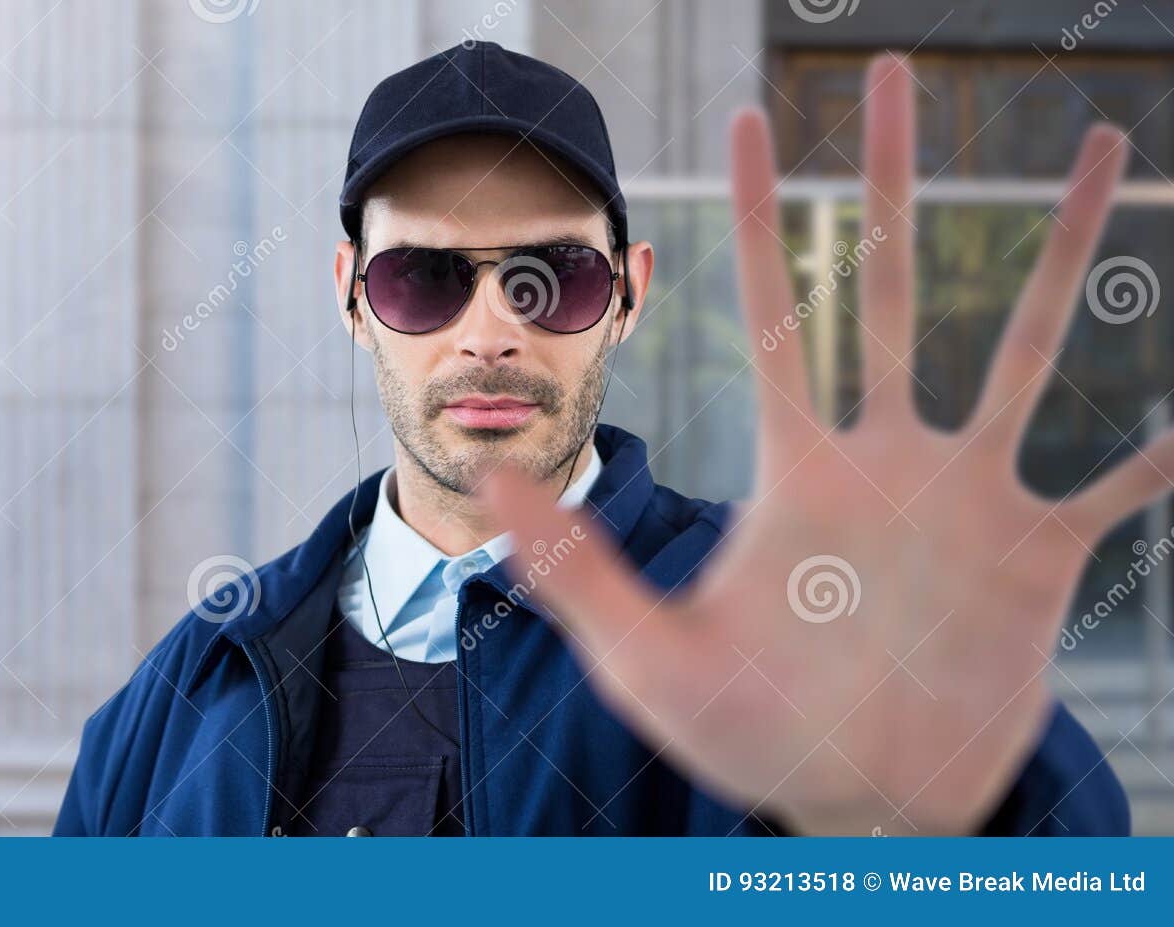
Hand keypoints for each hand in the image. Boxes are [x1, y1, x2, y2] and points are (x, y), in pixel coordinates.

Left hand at [477, 54, 1172, 834]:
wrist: (852, 800)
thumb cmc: (744, 733)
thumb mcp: (646, 657)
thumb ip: (575, 571)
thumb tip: (492, 485)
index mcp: (797, 467)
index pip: (780, 314)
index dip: (766, 217)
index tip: (751, 118)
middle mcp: (887, 459)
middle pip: (896, 288)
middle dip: (894, 183)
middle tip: (895, 73)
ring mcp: (970, 501)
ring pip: (1022, 346)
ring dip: (1062, 249)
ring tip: (1100, 146)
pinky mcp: (1039, 561)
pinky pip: (1120, 489)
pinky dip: (1161, 454)